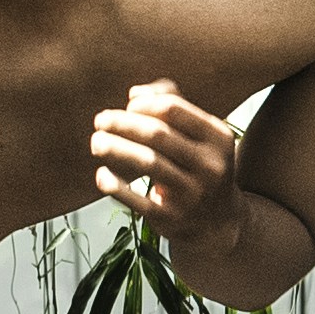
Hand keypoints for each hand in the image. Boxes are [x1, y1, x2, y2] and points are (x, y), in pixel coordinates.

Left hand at [89, 80, 244, 243]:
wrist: (218, 220)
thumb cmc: (199, 164)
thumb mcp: (200, 135)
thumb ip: (172, 105)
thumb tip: (135, 93)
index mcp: (218, 138)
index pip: (173, 109)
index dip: (143, 104)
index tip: (128, 106)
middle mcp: (210, 165)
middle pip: (157, 134)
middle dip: (123, 123)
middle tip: (100, 120)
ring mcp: (193, 193)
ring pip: (148, 162)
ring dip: (115, 148)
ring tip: (96, 142)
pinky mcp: (172, 217)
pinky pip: (137, 199)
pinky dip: (114, 185)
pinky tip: (102, 175)